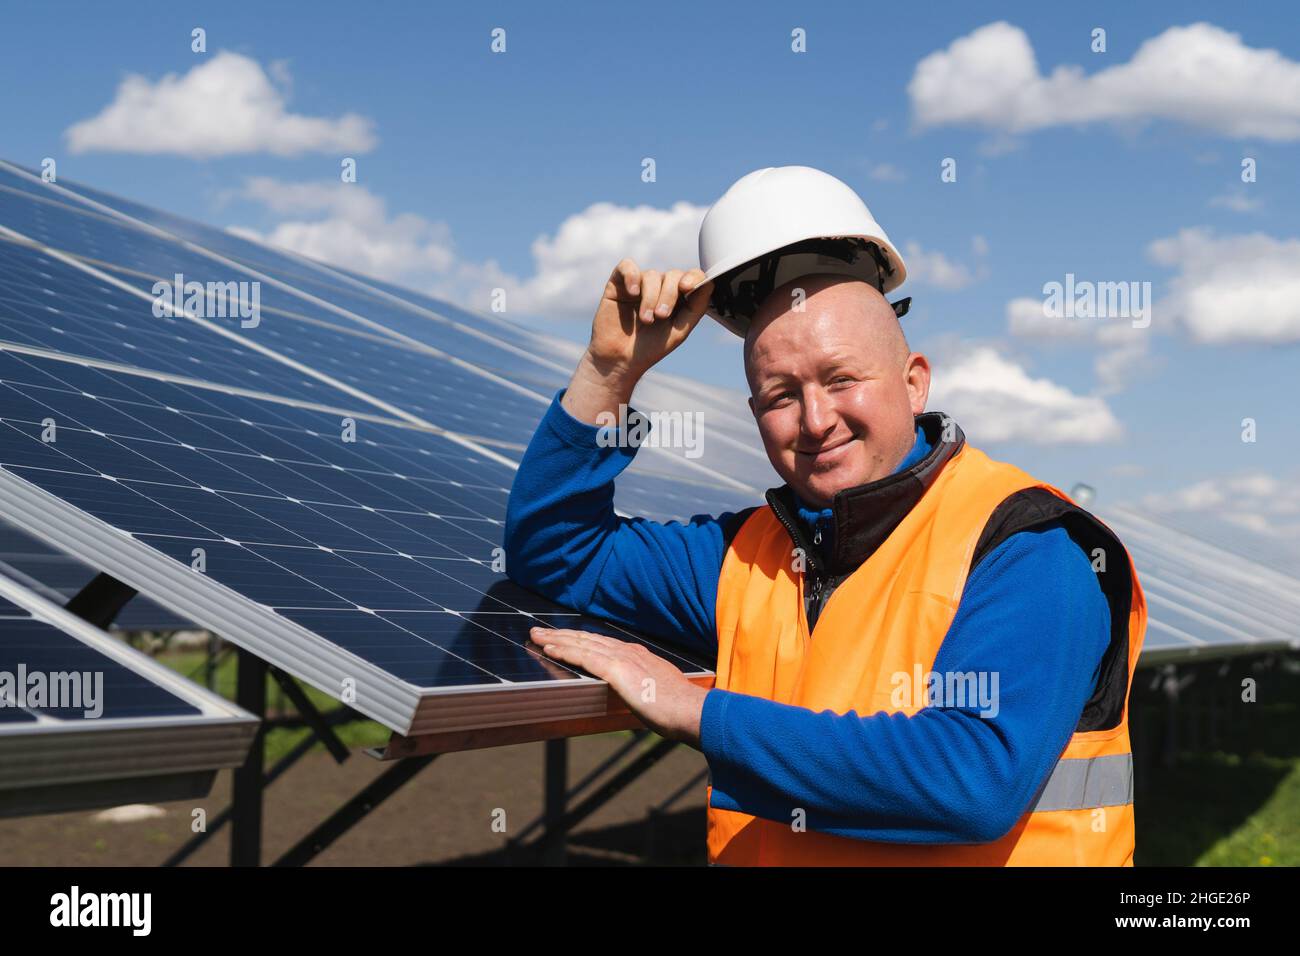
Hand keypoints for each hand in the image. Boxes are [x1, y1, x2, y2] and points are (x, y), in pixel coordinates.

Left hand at [529, 626, 708, 746]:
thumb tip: (640, 696)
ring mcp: (623, 659)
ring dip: (556, 639)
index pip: (602, 644)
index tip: (564, 637)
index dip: (580, 639)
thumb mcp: (659, 692)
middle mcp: (629, 652)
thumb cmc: (680, 709)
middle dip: (562, 634)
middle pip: (588, 639)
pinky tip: (550, 649)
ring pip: (582, 644)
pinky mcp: (618, 671)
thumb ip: (645, 689)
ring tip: (536, 636)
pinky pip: (584, 658)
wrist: (692, 711)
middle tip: (539, 631)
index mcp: (639, 656)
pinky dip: (565, 651)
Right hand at [586, 260, 712, 381]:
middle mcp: (660, 288)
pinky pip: (627, 266)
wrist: (620, 360)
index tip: (688, 287)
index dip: (693, 277)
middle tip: (661, 316)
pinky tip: (633, 293)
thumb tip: (708, 283)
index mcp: (678, 298)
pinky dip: (632, 276)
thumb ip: (696, 308)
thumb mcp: (679, 331)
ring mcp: (639, 284)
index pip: (691, 276)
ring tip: (646, 319)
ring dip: (650, 297)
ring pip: (651, 275)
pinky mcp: (618, 284)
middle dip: (669, 295)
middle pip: (672, 275)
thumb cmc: (650, 348)